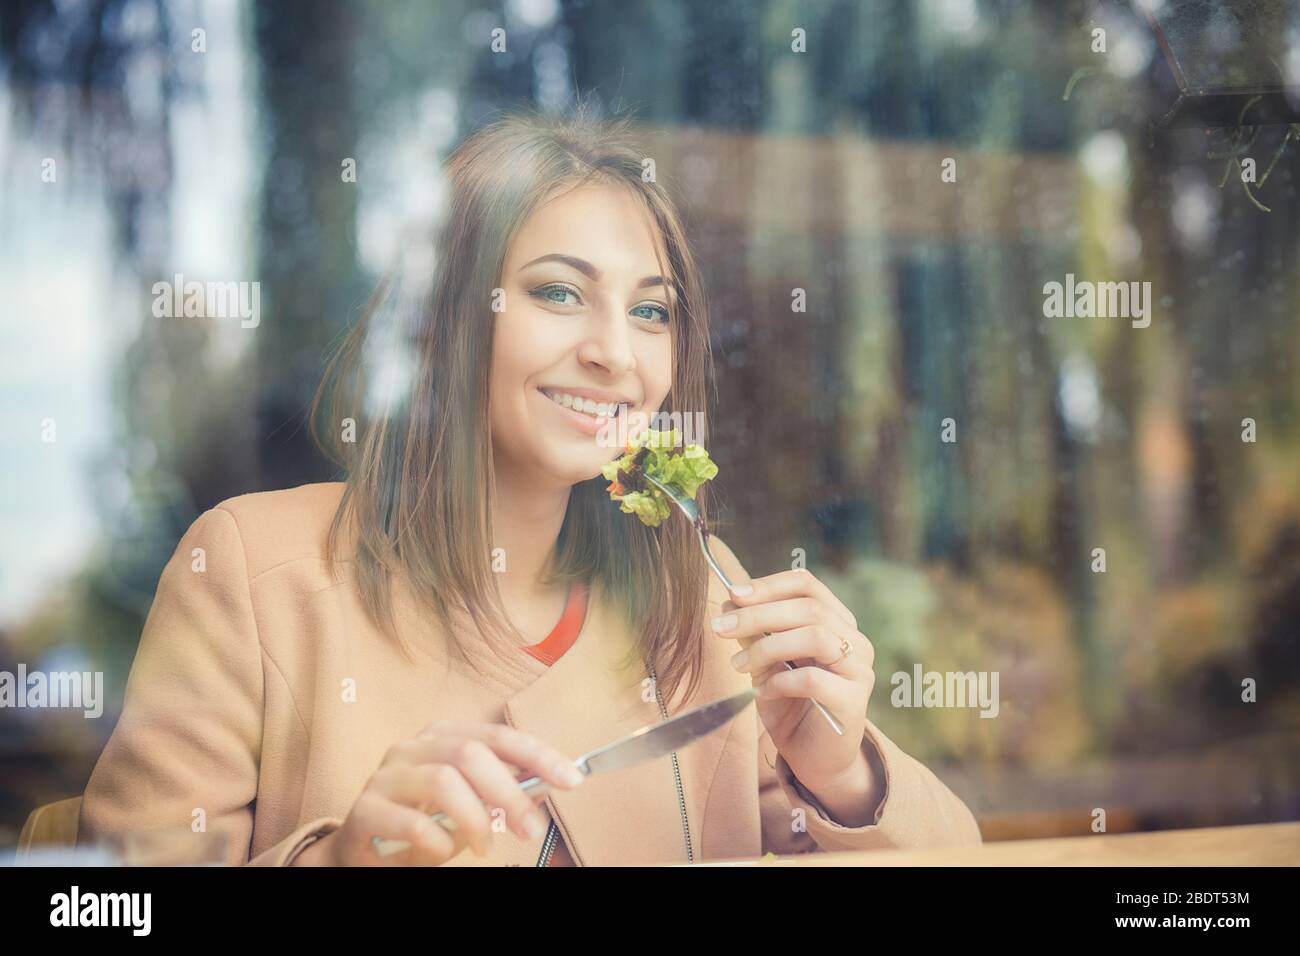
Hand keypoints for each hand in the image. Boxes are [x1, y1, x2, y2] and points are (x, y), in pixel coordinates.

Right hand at [294, 721, 584, 865]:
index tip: (571, 779)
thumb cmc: (421, 824)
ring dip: (475, 818)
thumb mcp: (468, 805)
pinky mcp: (364, 811)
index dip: (538, 755)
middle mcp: (412, 748)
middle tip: (529, 829)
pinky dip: (439, 841)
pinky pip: (411, 822)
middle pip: (470, 753)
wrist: (362, 852)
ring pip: (442, 780)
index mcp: (441, 736)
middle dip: (509, 792)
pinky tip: (444, 851)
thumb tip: (546, 785)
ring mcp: (385, 777)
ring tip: (485, 845)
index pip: (497, 735)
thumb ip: (501, 791)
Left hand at [713, 570, 874, 799]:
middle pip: (809, 608)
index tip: (734, 594)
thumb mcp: (765, 664)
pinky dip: (779, 681)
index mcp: (836, 622)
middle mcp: (854, 640)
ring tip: (740, 665)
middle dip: (758, 614)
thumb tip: (728, 604)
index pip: (807, 585)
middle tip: (721, 628)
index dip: (769, 585)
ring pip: (815, 636)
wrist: (815, 759)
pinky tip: (762, 692)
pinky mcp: (853, 701)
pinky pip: (813, 679)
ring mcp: (859, 670)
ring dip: (768, 646)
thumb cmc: (790, 705)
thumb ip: (753, 634)